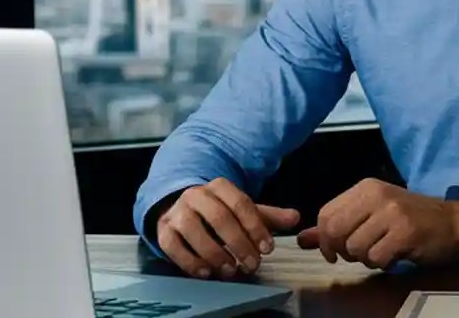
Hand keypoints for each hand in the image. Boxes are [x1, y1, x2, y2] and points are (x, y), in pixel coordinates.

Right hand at [155, 177, 300, 279]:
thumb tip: (295, 217)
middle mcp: (196, 195)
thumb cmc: (217, 214)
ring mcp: (177, 211)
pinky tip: (206, 272)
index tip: (267, 248)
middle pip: (218, 216)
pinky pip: (173, 245)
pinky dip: (189, 260)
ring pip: (193, 229)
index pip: (240, 203)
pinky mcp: (163, 230)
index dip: (255, 227)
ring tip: (230, 270)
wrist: (181, 211)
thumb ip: (267, 216)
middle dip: (238, 243)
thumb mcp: (242, 212)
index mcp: (219, 186)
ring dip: (214, 253)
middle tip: (252, 264)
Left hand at [296, 178, 458, 268]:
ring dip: (365, 259)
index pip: (325, 213)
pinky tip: (394, 256)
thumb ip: (336, 225)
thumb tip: (302, 238)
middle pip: (335, 229)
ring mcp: (391, 212)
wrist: (454, 222)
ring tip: (381, 252)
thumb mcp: (371, 215)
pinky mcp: (405, 232)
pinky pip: (376, 258)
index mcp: (365, 187)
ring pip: (355, 247)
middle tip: (357, 254)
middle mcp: (376, 195)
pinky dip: (382, 264)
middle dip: (341, 250)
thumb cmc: (411, 219)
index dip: (324, 239)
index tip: (333, 253)